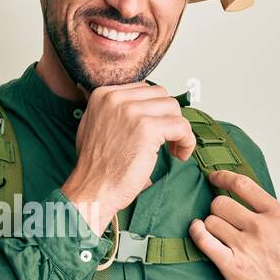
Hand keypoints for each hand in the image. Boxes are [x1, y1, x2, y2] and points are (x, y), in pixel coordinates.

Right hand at [60, 81, 196, 235]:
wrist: (92, 190)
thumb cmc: (95, 167)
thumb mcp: (93, 126)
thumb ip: (112, 111)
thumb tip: (137, 106)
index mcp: (103, 95)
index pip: (144, 89)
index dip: (155, 110)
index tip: (156, 129)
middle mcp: (116, 99)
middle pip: (161, 95)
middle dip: (168, 117)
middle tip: (167, 139)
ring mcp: (132, 112)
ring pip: (173, 108)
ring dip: (179, 129)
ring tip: (173, 148)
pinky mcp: (147, 129)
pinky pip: (181, 126)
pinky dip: (186, 141)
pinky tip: (180, 154)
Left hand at [189, 169, 279, 279]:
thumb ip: (274, 215)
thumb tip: (255, 202)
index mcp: (277, 215)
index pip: (243, 185)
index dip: (223, 177)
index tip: (215, 177)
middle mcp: (260, 228)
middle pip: (221, 203)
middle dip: (218, 209)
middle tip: (221, 217)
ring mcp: (245, 247)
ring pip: (211, 222)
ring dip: (211, 226)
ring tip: (218, 233)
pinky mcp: (232, 265)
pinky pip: (204, 241)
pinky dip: (197, 233)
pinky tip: (197, 230)